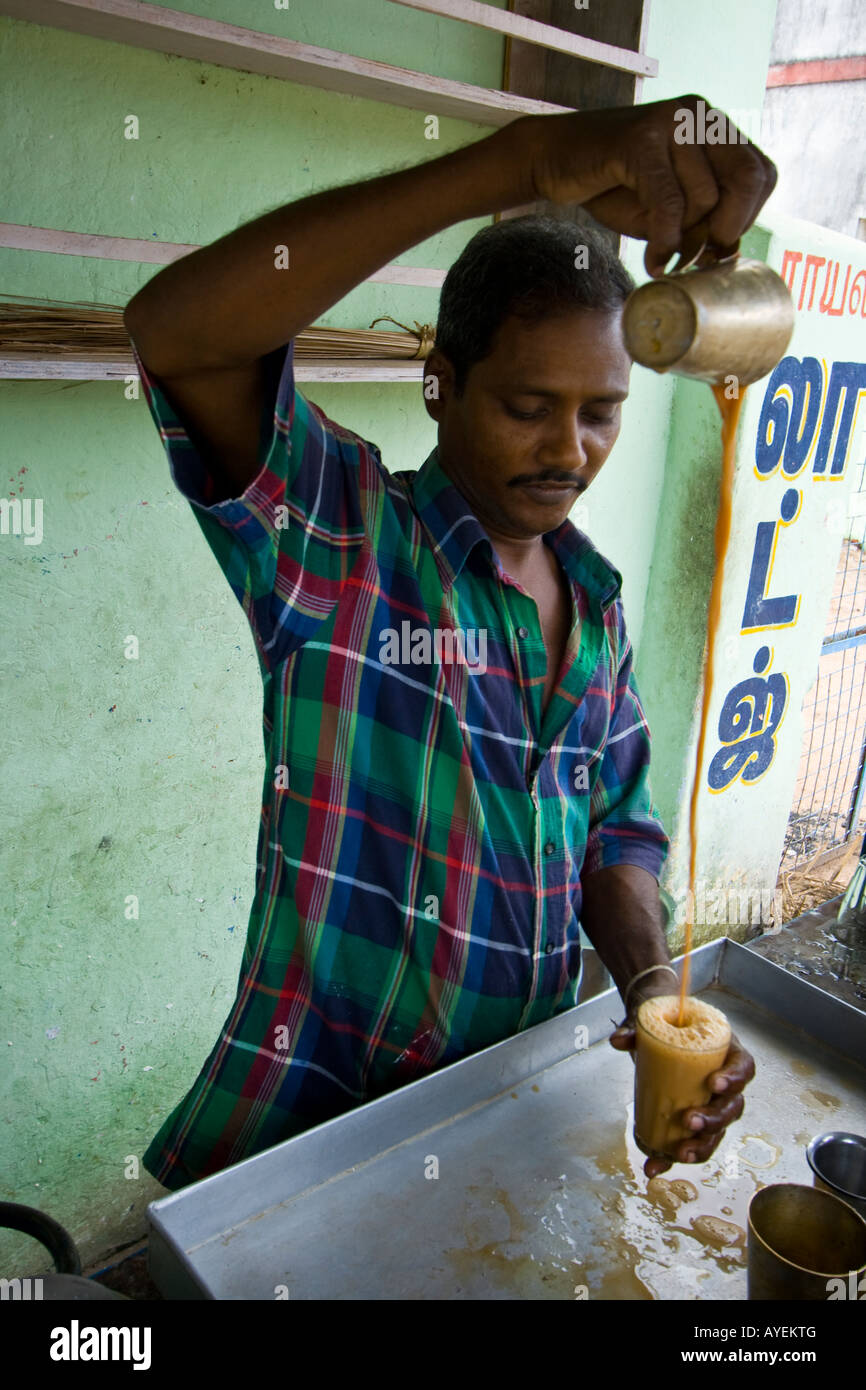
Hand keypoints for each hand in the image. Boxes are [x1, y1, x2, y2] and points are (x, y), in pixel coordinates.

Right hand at [515, 95, 776, 276]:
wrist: (554, 159)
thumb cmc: (614, 185)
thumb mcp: (669, 204)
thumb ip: (702, 217)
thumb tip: (729, 252)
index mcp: (714, 128)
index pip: (762, 174)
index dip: (746, 218)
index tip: (715, 245)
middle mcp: (699, 116)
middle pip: (746, 180)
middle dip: (726, 230)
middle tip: (697, 257)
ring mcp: (670, 123)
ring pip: (704, 198)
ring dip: (684, 239)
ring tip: (660, 253)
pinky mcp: (638, 140)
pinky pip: (667, 202)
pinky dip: (663, 240)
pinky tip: (652, 260)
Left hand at [609, 1004, 755, 1178]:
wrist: (661, 1029)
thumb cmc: (669, 1025)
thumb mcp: (656, 1020)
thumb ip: (637, 1028)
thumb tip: (618, 1040)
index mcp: (727, 1054)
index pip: (744, 1068)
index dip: (733, 1079)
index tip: (713, 1084)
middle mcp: (725, 1084)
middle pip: (732, 1108)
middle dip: (714, 1120)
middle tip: (690, 1120)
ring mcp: (710, 1105)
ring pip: (717, 1132)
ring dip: (701, 1147)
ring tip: (680, 1153)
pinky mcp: (690, 1122)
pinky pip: (688, 1144)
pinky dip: (670, 1159)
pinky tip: (654, 1167)